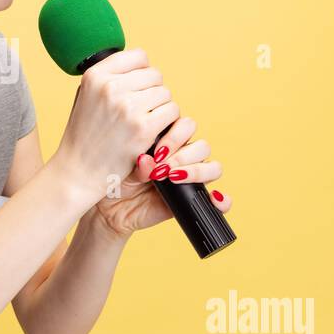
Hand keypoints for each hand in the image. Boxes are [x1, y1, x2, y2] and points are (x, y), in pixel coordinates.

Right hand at [48, 48, 180, 209]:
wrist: (78, 171)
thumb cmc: (84, 135)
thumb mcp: (85, 96)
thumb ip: (108, 78)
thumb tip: (139, 64)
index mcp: (95, 75)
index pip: (138, 56)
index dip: (142, 72)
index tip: (137, 88)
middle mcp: (110, 87)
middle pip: (155, 75)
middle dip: (152, 93)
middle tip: (140, 111)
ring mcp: (127, 107)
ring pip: (166, 94)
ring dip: (161, 108)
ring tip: (144, 123)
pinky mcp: (142, 127)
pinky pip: (172, 112)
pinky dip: (167, 123)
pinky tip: (152, 133)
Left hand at [89, 116, 229, 239]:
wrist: (111, 208)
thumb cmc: (115, 178)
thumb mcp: (123, 167)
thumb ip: (138, 163)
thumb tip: (148, 160)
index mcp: (168, 140)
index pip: (186, 125)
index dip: (175, 135)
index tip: (156, 150)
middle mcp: (183, 156)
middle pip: (202, 145)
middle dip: (183, 154)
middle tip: (162, 167)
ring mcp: (192, 177)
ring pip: (213, 166)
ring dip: (196, 171)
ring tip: (173, 178)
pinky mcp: (196, 198)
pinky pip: (220, 199)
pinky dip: (222, 200)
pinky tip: (213, 199)